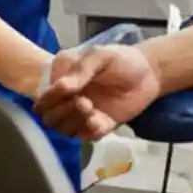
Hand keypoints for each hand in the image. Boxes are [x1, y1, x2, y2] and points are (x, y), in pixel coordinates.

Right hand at [32, 45, 159, 140]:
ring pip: (63, 130)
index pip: (43, 97)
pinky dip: (90, 130)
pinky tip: (100, 121)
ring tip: (91, 109)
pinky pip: (86, 136)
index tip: (70, 90)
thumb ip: (80, 70)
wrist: (150, 73)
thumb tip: (60, 87)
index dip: (51, 98)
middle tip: (83, 102)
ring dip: (74, 122)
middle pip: (48, 117)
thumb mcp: (100, 56)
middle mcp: (68, 99)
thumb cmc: (122, 60)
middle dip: (61, 112)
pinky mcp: (99, 126)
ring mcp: (83, 114)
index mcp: (63, 79)